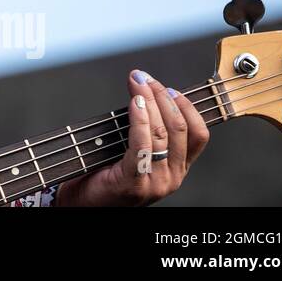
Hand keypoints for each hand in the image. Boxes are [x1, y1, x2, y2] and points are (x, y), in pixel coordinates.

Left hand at [55, 70, 208, 205]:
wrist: (82, 202)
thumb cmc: (104, 172)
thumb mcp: (136, 149)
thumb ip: (148, 130)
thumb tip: (147, 92)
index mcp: (177, 169)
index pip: (199, 134)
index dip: (187, 106)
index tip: (169, 87)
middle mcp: (172, 177)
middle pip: (180, 129)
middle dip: (163, 96)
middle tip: (145, 78)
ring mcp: (156, 183)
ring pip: (162, 133)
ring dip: (149, 101)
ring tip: (137, 83)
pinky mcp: (135, 184)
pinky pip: (142, 145)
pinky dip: (140, 118)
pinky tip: (134, 102)